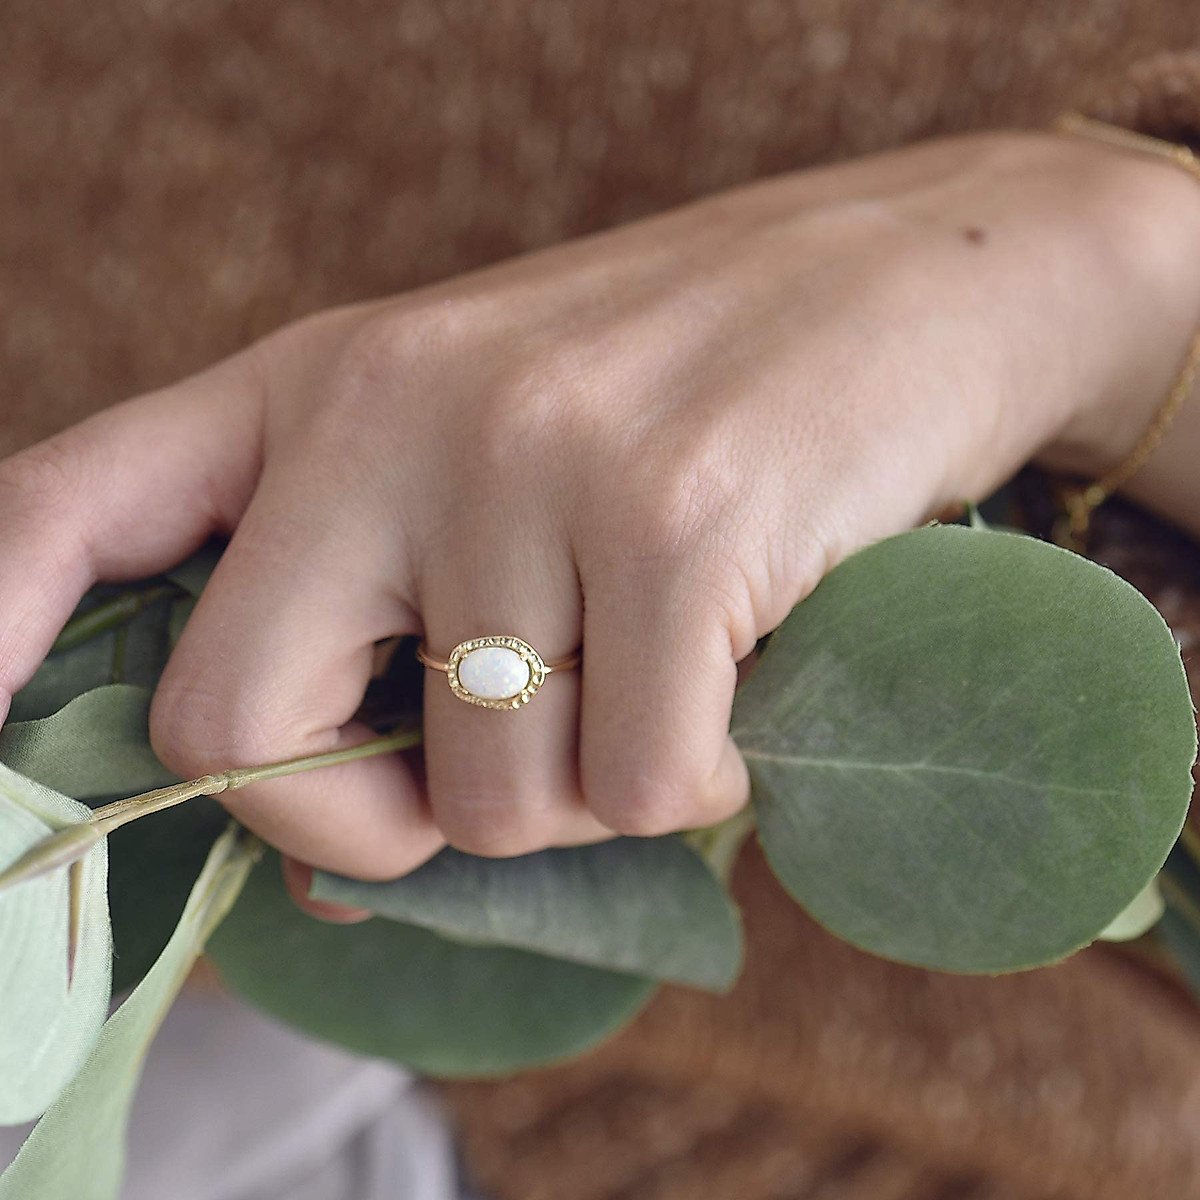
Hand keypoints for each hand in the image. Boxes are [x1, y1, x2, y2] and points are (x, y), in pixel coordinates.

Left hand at [1, 130, 1195, 914]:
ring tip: (665, 680)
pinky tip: (740, 685)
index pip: (73, 505)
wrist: (914, 283)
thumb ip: (391, 615)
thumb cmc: (694, 391)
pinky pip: (638, 785)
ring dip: (584, 792)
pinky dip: (695, 782)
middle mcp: (394, 404)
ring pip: (488, 798)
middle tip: (485, 787)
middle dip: (370, 825)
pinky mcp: (681, 518)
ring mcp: (533, 455)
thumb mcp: (500, 449)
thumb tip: (324, 860)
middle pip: (241, 732)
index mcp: (322, 381)